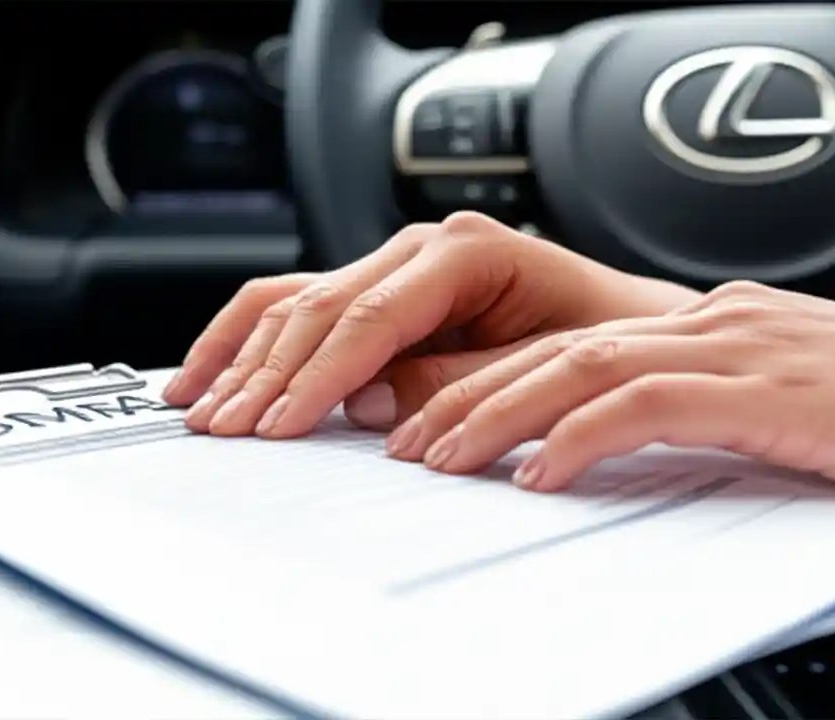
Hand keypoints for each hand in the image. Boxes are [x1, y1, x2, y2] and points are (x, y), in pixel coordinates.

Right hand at [162, 212, 698, 436]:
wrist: (636, 331)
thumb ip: (457, 381)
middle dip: (266, 374)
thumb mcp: (548, 367)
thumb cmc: (608, 341)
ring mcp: (395, 268)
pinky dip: (252, 339)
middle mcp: (420, 249)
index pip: (370, 317)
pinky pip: (299, 306)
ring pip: (294, 301)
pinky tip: (212, 370)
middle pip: (319, 308)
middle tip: (224, 429)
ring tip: (198, 405)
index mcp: (467, 251)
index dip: (315, 375)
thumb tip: (369, 399)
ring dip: (242, 356)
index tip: (276, 424)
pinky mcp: (381, 295)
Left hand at [391, 280, 834, 506]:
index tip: (434, 423)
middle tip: (405, 443)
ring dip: (500, 414)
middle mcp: (712, 323)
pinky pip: (651, 405)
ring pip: (584, 367)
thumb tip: (625, 454)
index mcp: (709, 325)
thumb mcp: (781, 409)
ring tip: (440, 461)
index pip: (572, 346)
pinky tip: (538, 473)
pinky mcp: (771, 390)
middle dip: (468, 397)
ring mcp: (740, 349)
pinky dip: (582, 436)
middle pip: (556, 350)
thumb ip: (705, 417)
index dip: (493, 382)